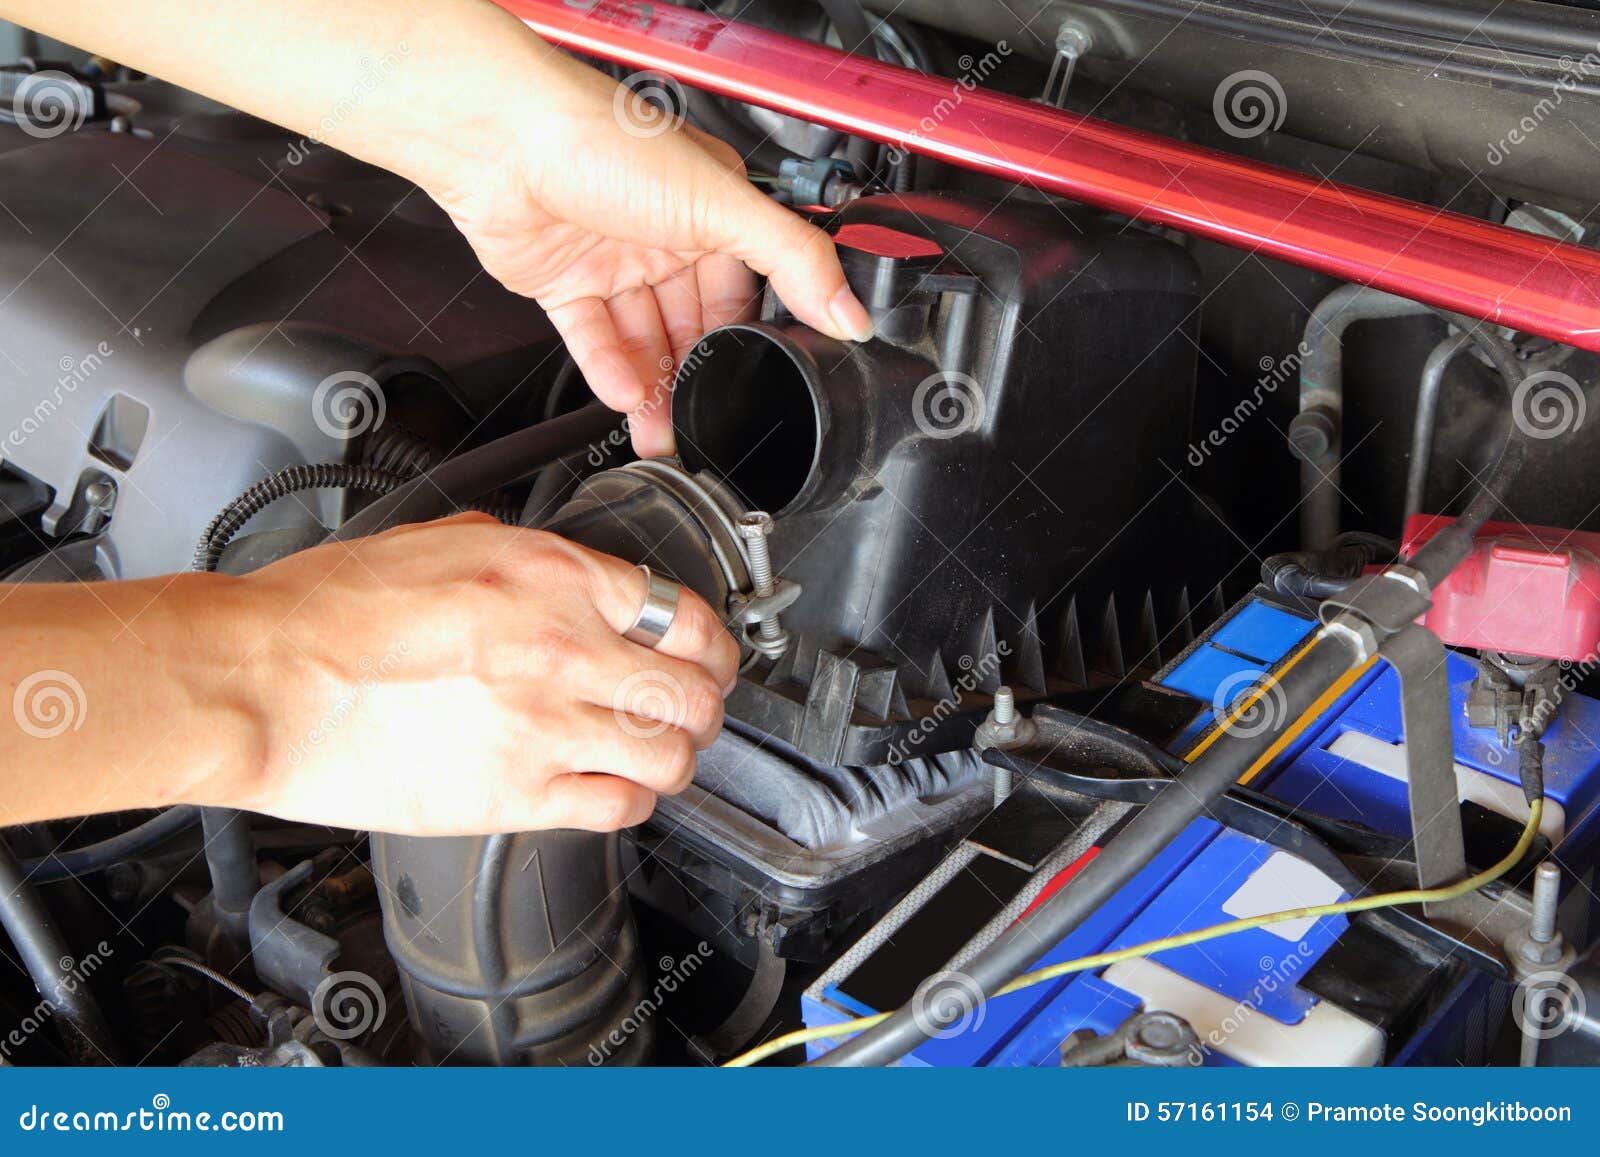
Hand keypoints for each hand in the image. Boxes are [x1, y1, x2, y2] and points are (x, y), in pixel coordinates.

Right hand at [207, 515, 738, 834]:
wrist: (265, 678)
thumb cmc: (330, 611)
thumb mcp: (442, 542)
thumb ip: (522, 554)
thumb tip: (561, 570)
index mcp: (553, 578)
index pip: (684, 614)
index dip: (713, 644)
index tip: (709, 657)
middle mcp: (565, 650)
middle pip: (694, 691)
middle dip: (707, 705)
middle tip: (695, 710)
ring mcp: (546, 728)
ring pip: (671, 756)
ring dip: (677, 758)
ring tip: (661, 755)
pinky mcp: (515, 795)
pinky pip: (617, 807)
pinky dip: (631, 801)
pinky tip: (614, 791)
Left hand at [422, 49, 873, 455]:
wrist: (499, 139)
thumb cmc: (603, 141)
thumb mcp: (722, 203)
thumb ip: (794, 259)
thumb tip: (851, 311)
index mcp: (715, 208)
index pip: (748, 290)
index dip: (753, 339)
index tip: (760, 385)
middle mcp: (666, 232)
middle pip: (693, 325)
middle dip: (699, 378)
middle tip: (706, 425)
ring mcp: (614, 258)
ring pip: (645, 340)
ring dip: (656, 388)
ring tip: (665, 431)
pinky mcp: (566, 281)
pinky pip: (596, 338)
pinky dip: (610, 370)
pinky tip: (625, 397)